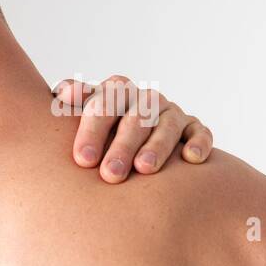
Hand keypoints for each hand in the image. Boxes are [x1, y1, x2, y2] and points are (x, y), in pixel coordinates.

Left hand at [52, 75, 212, 183]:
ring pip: (168, 124)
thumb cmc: (98, 131)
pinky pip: (200, 132)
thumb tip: (65, 91)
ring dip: (157, 145)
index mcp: (117, 91)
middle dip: (123, 145)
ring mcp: (171, 113)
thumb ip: (70, 103)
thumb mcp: (80, 115)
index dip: (93, 131)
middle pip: (137, 117)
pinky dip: (198, 142)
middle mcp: (146, 99)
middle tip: (111, 174)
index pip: (105, 104)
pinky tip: (190, 158)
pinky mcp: (192, 128)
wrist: (126, 136)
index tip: (82, 160)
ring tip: (145, 169)